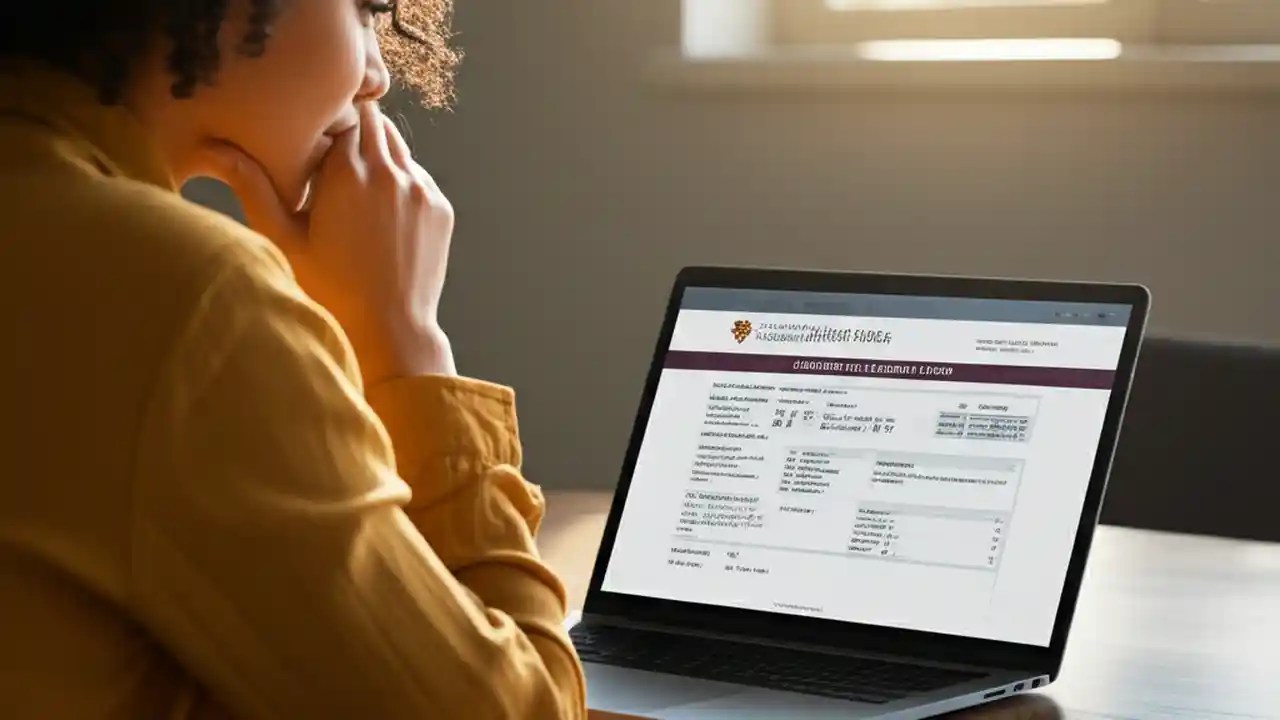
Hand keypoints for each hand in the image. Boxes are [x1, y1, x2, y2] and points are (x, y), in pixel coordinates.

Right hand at [206, 102, 456, 384]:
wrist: (392, 330)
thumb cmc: (330, 290)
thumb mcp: (283, 239)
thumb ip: (251, 186)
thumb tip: (212, 147)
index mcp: (348, 171)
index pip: (342, 112)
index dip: (326, 120)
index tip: (312, 140)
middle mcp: (390, 171)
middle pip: (373, 121)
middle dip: (353, 130)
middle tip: (330, 159)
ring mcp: (421, 189)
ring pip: (398, 147)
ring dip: (377, 156)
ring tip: (354, 191)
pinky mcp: (441, 208)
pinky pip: (418, 177)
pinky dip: (400, 183)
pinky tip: (380, 216)